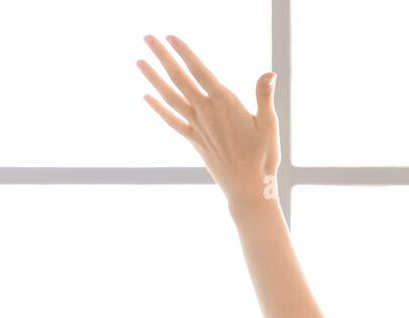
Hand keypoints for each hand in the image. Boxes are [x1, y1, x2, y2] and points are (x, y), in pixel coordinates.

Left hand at [137, 35, 279, 210]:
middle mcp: (206, 113)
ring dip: (153, 78)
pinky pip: (172, 121)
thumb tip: (269, 73)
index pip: (200, 72)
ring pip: (170, 97)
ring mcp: (198, 127)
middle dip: (163, 57)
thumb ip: (264, 97)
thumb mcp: (270, 125)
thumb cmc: (263, 157)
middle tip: (147, 37)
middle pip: (180, 79)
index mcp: (225, 104)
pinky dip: (159, 108)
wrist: (249, 189)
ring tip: (139, 61)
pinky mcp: (195, 140)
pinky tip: (147, 96)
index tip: (170, 37)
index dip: (185, 53)